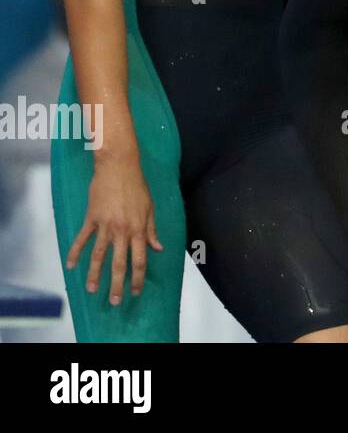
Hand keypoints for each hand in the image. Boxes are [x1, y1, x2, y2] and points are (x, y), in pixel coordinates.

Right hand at [65, 153, 163, 304]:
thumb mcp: (150, 208)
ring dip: (95, 274)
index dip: (138, 277)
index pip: (140, 259)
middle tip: (115, 301)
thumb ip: (152, 230)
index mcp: (138, 229)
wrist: (119, 167)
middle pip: (119, 263)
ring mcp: (105, 225)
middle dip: (118, 284)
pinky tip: (69, 266)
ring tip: (92, 290)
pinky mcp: (91, 218)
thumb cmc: (137, 186)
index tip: (135, 291)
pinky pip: (82, 239)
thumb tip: (158, 248)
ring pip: (98, 255)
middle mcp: (122, 230)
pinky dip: (74, 253)